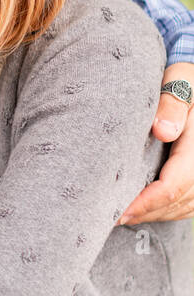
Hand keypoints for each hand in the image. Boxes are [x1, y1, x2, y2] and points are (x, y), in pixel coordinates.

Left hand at [120, 62, 193, 223]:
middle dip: (146, 211)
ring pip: (186, 206)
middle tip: (111, 217)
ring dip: (155, 213)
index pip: (174, 184)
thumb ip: (170, 103)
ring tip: (123, 216)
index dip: (146, 201)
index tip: (119, 209)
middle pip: (179, 200)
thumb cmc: (182, 78)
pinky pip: (191, 203)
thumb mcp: (178, 80)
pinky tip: (144, 209)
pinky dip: (168, 209)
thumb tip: (162, 131)